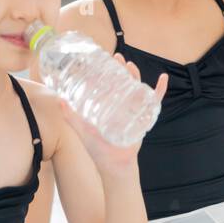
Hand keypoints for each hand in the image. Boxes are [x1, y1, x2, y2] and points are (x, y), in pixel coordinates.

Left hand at [59, 54, 167, 175]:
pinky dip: (160, 89)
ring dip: (137, 74)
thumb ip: (72, 117)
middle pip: (124, 81)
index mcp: (109, 106)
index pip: (109, 83)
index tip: (105, 59)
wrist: (115, 165)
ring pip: (138, 87)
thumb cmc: (99, 149)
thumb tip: (60, 100)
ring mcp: (135, 110)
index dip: (108, 70)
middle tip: (117, 57)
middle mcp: (122, 105)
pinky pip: (156, 100)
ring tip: (130, 65)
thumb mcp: (83, 131)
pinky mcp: (145, 117)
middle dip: (122, 68)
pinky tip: (163, 78)